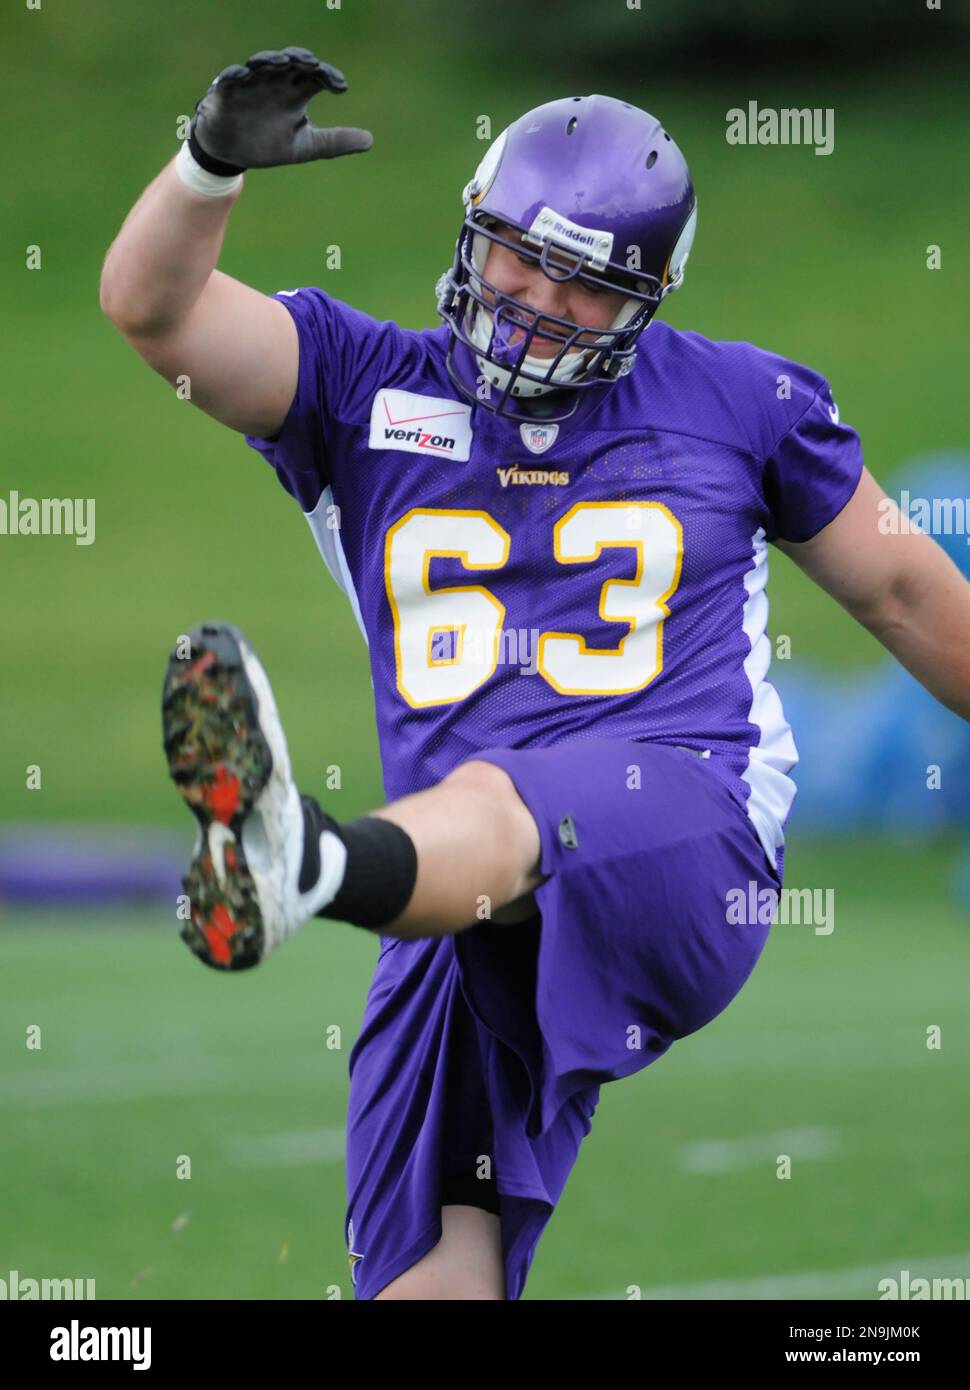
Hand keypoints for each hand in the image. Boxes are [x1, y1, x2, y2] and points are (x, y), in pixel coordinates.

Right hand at [190, 46, 372, 171]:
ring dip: (270, 60)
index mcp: (294, 93)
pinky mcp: (226, 92)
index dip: (328, 77)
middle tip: (313, 64)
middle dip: (300, 60)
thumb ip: (335, 142)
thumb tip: (370, 141)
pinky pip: (230, 79)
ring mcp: (251, 84)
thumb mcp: (306, 146)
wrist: (233, 153)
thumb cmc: (268, 142)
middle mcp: (274, 83)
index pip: (315, 76)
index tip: (341, 87)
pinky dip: (236, 76)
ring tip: (281, 61)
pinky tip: (244, 74)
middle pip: (290, 63)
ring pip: (261, 65)